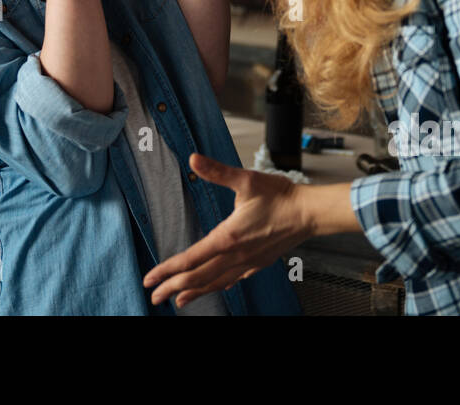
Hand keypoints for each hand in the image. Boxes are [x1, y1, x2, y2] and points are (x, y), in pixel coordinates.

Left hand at [141, 152, 313, 308]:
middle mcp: (236, 255)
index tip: (151, 278)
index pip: (190, 259)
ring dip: (194, 292)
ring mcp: (248, 262)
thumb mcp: (246, 179)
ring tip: (177, 300)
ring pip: (215, 283)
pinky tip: (214, 288)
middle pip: (198, 277)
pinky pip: (233, 280)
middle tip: (154, 296)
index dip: (167, 270)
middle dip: (173, 287)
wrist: (309, 212)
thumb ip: (217, 171)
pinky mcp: (258, 263)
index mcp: (228, 237)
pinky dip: (217, 287)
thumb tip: (194, 158)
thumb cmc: (280, 196)